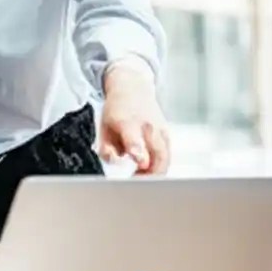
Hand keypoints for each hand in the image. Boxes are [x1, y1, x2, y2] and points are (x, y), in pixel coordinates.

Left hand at [100, 58, 170, 173]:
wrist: (132, 88)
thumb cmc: (117, 110)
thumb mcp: (104, 127)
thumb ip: (107, 148)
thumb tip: (115, 161)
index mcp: (128, 122)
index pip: (135, 140)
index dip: (138, 152)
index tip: (139, 162)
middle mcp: (148, 126)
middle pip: (158, 154)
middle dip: (150, 174)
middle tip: (136, 182)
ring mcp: (161, 130)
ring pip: (166, 159)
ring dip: (155, 174)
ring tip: (140, 178)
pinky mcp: (167, 135)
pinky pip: (167, 156)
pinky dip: (160, 167)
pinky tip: (148, 171)